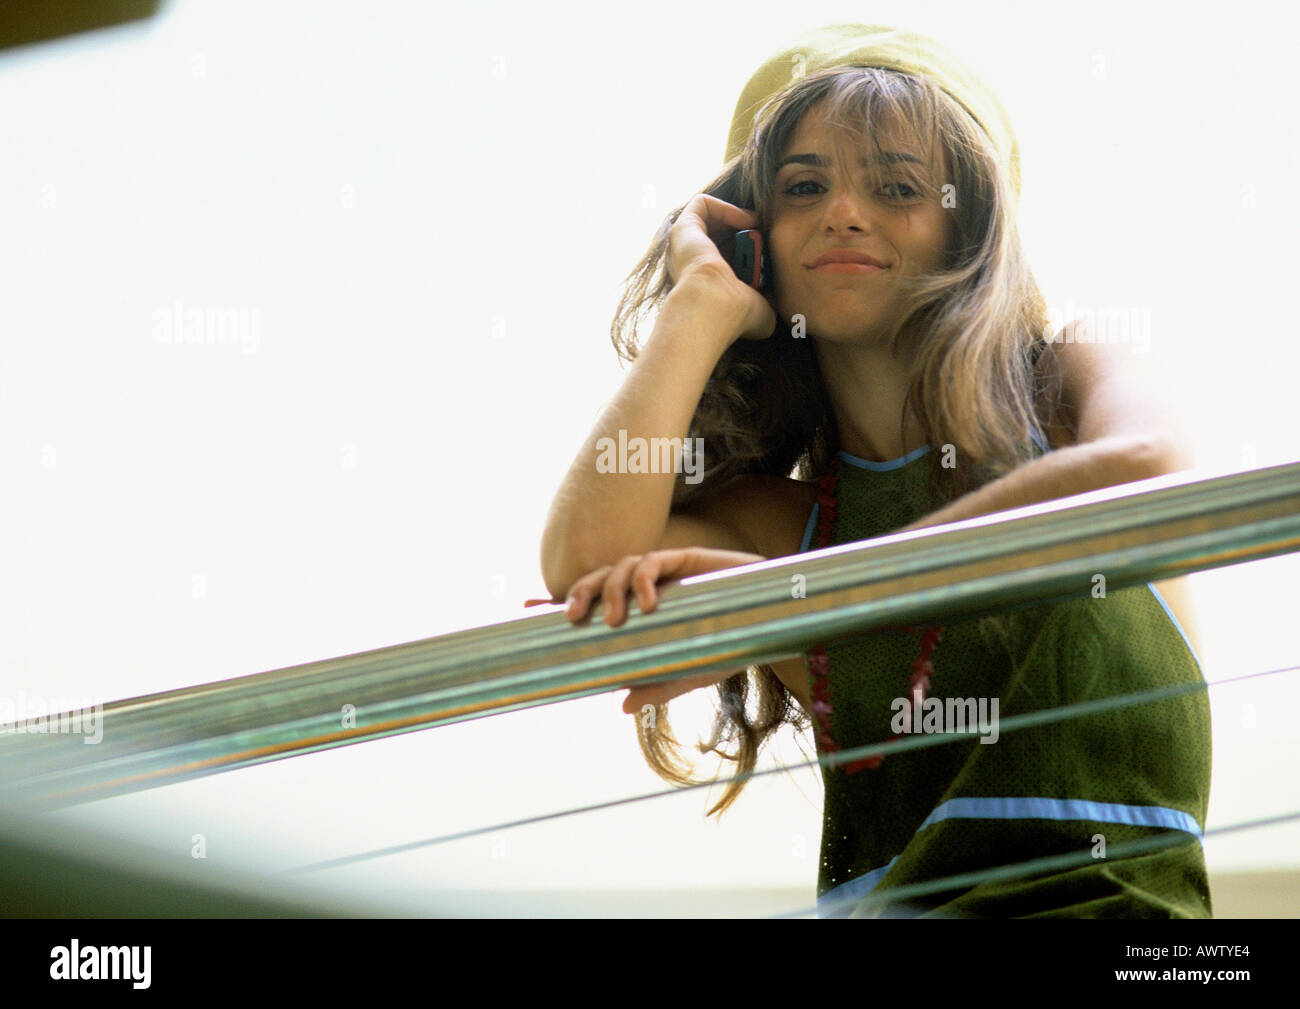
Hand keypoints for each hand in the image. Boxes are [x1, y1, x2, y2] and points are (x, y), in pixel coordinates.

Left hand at [562, 547, 766, 710]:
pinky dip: (644, 580)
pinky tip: (649, 605)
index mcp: (637, 611)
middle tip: (571, 618)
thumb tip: (624, 705)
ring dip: (611, 590)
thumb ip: (659, 686)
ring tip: (615, 619)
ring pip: (620, 567)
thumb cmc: (727, 645)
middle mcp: (644, 587)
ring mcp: (663, 571)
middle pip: (597, 578)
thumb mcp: (690, 672)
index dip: (557, 601)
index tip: (526, 606)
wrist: (769, 623)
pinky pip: (652, 562)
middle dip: (578, 593)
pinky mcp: (684, 559)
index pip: (591, 600)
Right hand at [666, 194, 777, 342]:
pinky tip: (746, 220)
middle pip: (718, 235)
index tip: (766, 249)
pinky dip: (726, 207)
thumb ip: (768, 303)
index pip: (725, 258)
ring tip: (757, 223)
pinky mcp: (683, 228)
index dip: (746, 248)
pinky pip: (702, 204)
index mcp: (704, 284)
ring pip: (709, 218)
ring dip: (736, 215)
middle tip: (763, 233)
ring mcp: (685, 245)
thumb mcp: (761, 311)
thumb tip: (777, 299)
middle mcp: (691, 263)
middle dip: (743, 229)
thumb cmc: (735, 315)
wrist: (714, 306)